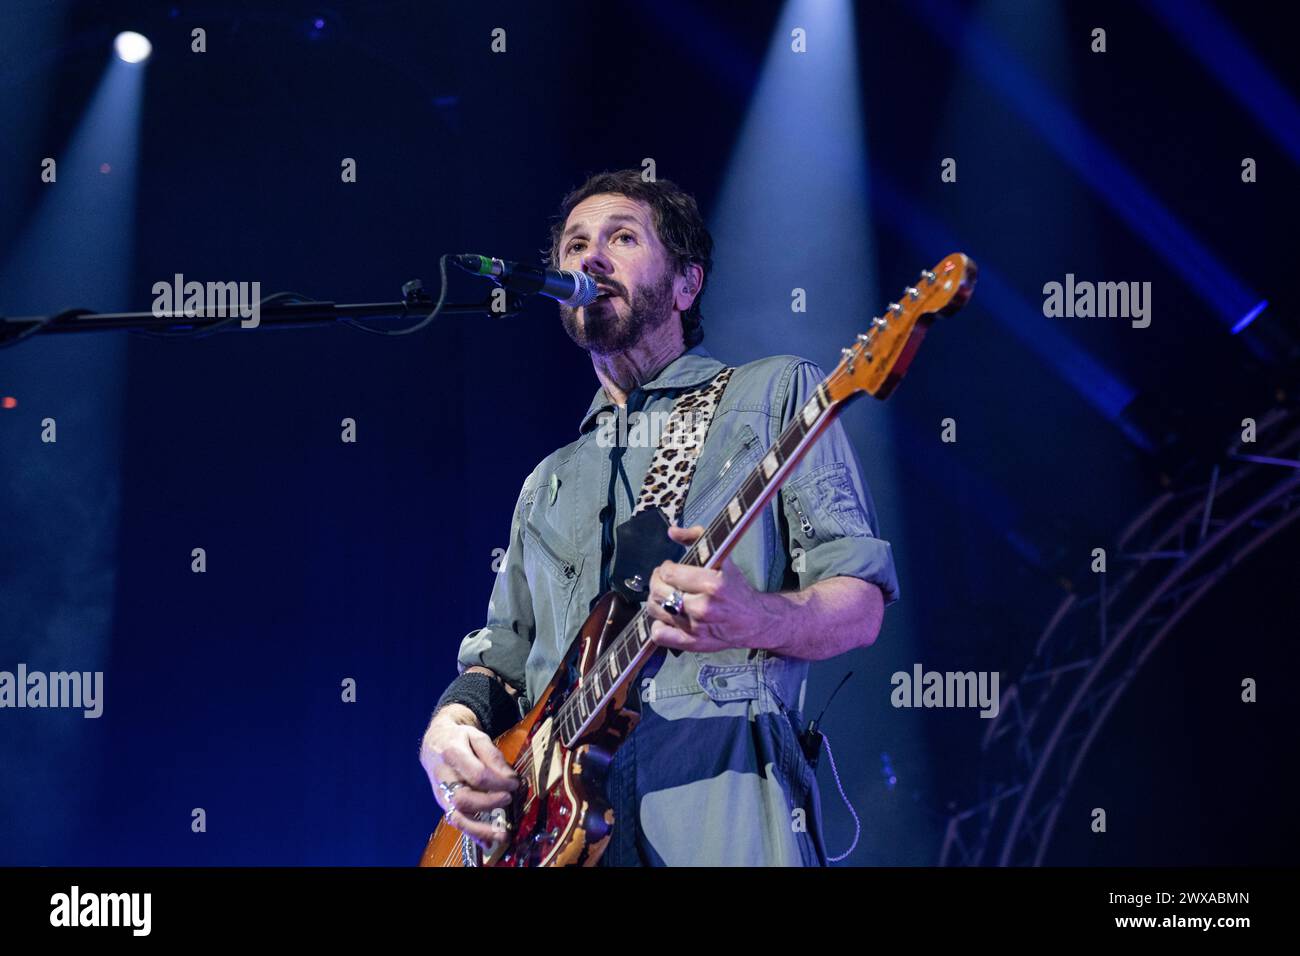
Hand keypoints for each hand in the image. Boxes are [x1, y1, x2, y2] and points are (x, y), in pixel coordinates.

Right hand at [420, 706, 519, 849]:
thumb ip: (493, 755)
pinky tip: (487, 842)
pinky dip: (472, 833)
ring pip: (456, 815)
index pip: (477, 774)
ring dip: (480, 828)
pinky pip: (456, 821)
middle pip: (463, 798)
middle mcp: (442, 777)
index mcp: (451, 754)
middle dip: (489, 803)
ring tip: (501, 833)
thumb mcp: (477, 736)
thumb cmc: (459, 739)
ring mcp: (441, 793)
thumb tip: (509, 778)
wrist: (435, 742)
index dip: (498, 782)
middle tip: (508, 798)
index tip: (514, 783)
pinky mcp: (444, 803)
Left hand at [644, 525, 782, 653]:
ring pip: (655, 610)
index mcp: (712, 584)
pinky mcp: (692, 643)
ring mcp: (696, 628)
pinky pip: (660, 635)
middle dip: (657, 581)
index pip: (669, 573)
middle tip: (665, 580)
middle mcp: (702, 607)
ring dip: (655, 600)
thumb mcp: (723, 558)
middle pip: (658, 591)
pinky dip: (657, 625)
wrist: (754, 620)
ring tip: (666, 595)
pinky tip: (666, 617)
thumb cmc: (736, 588)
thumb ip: (697, 538)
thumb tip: (672, 531)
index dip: (666, 568)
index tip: (671, 568)